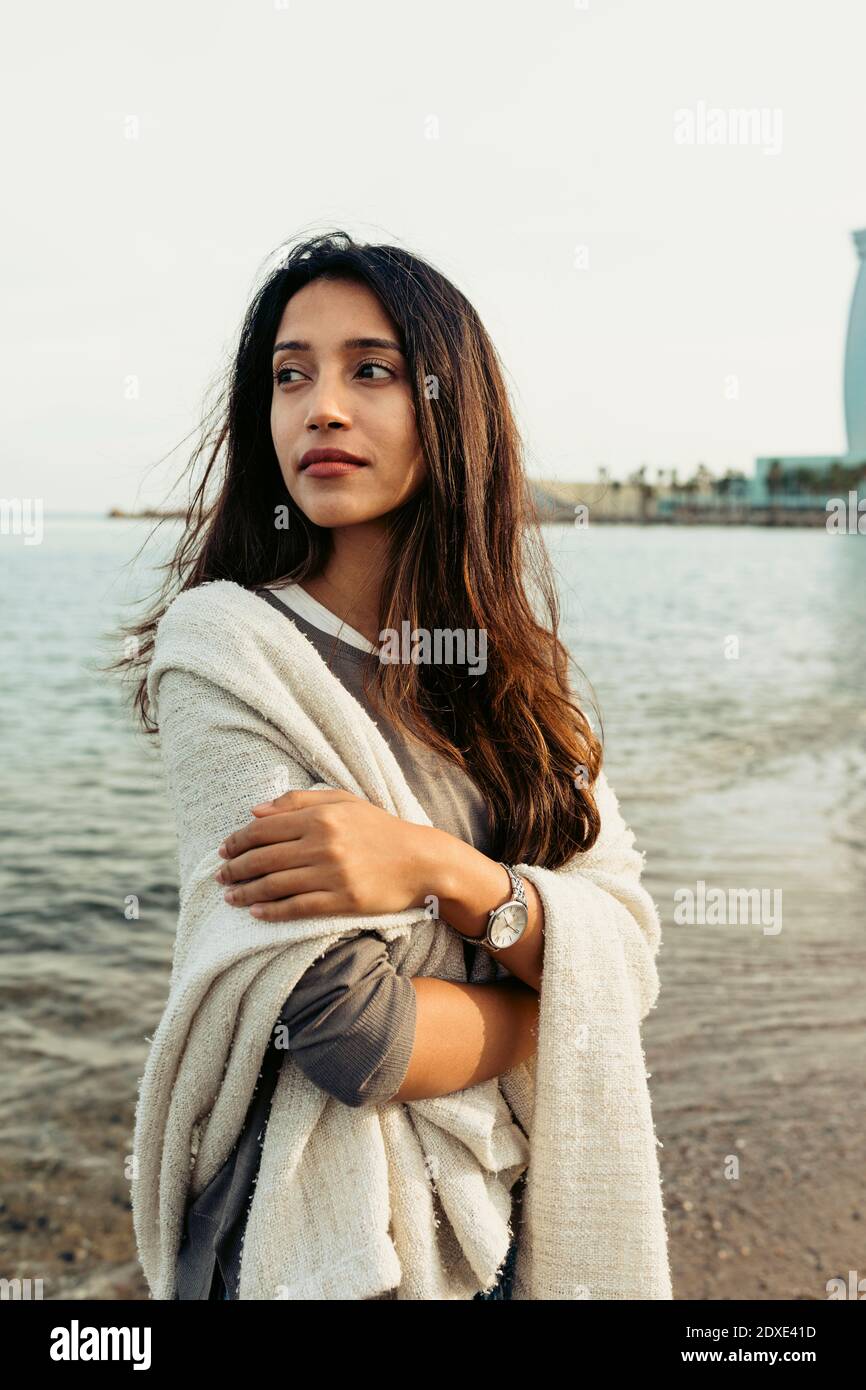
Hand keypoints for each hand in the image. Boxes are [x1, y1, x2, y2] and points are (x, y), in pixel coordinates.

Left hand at [213, 787, 435, 921]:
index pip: (264, 828)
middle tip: (220, 877)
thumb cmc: (380, 828)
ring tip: (230, 897)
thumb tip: (255, 810)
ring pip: (275, 885)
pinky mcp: (342, 900)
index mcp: (321, 816)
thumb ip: (298, 801)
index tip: (223, 849)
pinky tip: (256, 913)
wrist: (421, 860)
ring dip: (246, 892)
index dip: (238, 840)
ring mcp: (332, 874)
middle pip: (264, 858)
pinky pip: (297, 907)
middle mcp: (323, 843)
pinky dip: (272, 911)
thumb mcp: (343, 801)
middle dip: (235, 868)